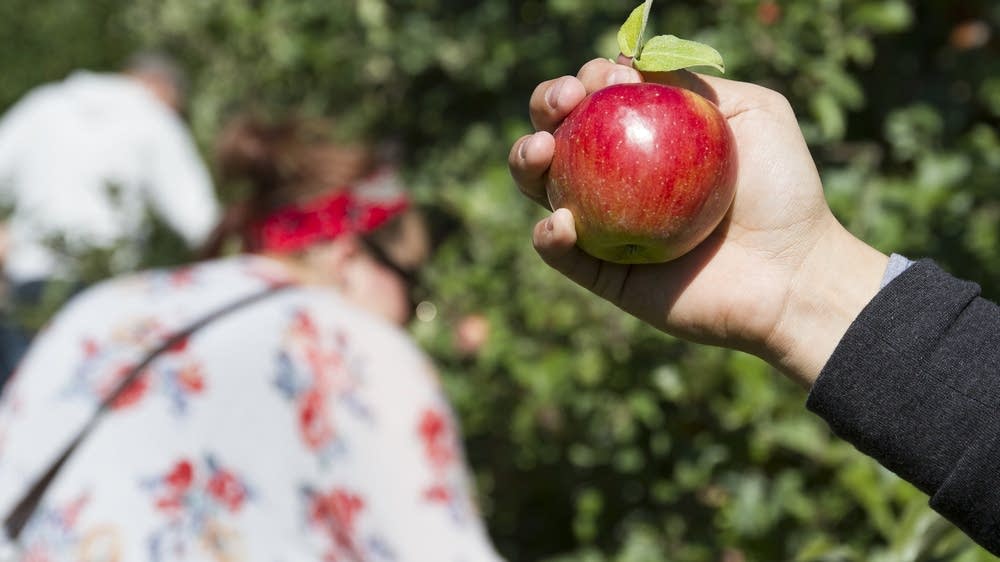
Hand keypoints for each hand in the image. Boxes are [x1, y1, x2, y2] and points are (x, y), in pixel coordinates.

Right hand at [508, 58, 887, 385]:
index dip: (590, 79)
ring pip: (543, 188)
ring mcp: (606, 226)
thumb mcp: (753, 113)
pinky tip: (562, 222)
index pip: (601, 99)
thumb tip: (630, 63)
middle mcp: (619, 179)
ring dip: (526, 161)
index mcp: (648, 138)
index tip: (606, 78)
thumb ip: (692, 84)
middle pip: (560, 134)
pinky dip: (549, 237)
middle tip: (562, 103)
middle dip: (546, 107)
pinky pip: (560, 254)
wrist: (793, 275)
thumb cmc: (783, 191)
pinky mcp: (604, 274)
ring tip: (541, 151)